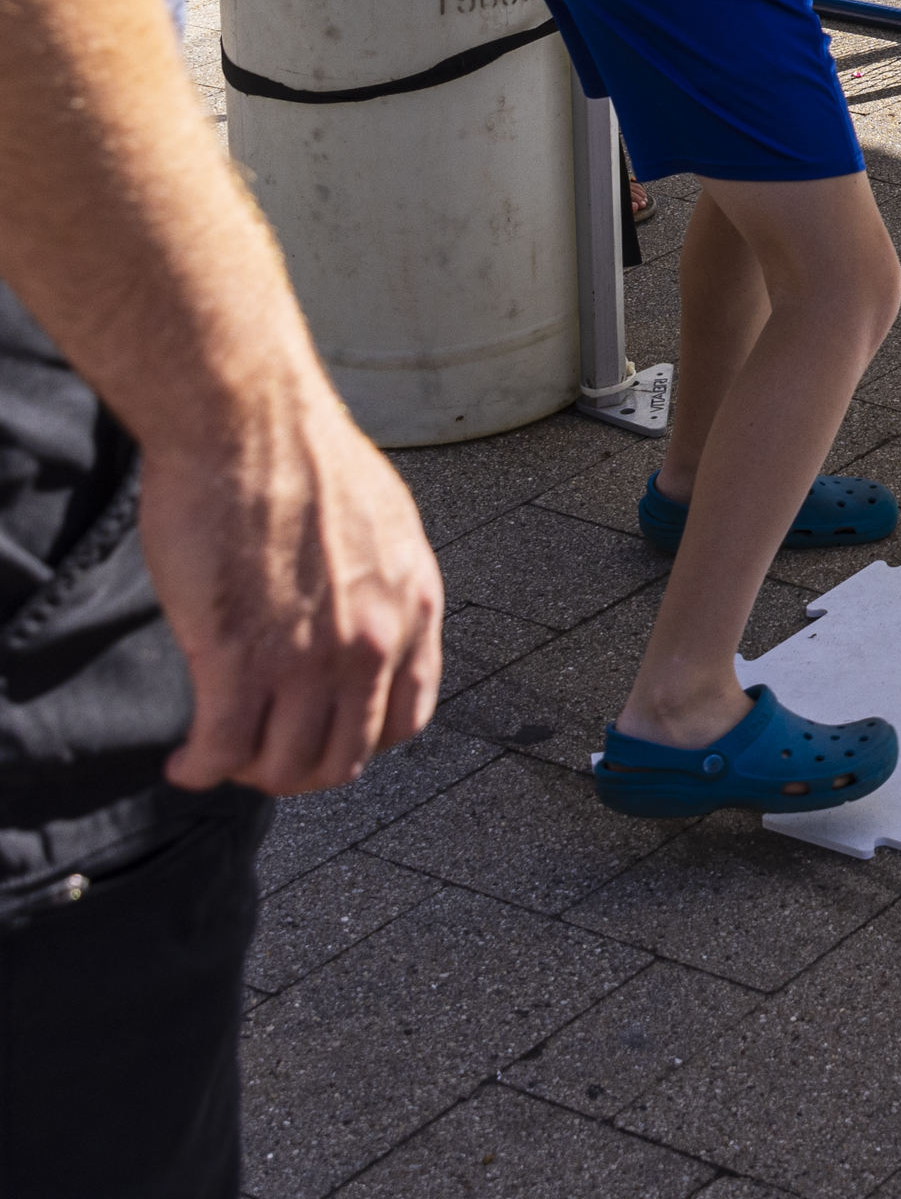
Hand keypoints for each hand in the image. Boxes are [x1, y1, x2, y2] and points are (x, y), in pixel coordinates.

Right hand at [137, 377, 442, 793]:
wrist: (248, 425)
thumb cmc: (303, 458)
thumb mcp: (380, 528)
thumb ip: (376, 588)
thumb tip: (355, 618)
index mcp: (414, 607)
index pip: (405, 718)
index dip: (359, 741)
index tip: (325, 736)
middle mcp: (372, 643)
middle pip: (343, 756)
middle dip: (299, 770)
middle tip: (262, 759)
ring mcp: (307, 658)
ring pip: (285, 766)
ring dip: (248, 773)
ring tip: (221, 758)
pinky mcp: (237, 658)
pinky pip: (223, 748)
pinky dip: (201, 767)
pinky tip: (187, 761)